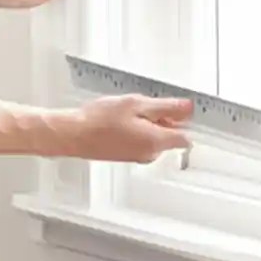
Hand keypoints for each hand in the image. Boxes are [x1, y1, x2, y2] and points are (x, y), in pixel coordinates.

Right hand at [65, 94, 193, 163]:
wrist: (73, 135)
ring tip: (127, 113)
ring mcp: (138, 156)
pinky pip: (142, 141)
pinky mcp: (127, 156)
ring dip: (148, 123)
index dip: (184, 121)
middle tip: (142, 106)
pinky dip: (137, 130)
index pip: (186, 136)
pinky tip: (120, 121)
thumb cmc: (100, 120)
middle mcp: (150, 154)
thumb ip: (166, 107)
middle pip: (170, 135)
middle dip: (163, 119)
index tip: (176, 108)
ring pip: (155, 137)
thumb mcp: (137, 104)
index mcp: (156, 142)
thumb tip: (187, 107)